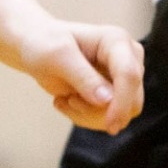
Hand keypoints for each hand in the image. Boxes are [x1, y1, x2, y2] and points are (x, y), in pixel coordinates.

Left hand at [19, 21, 143, 134]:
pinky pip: (111, 118)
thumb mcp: (57, 56)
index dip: (122, 103)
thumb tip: (107, 100)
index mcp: (116, 40)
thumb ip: (82, 76)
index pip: (129, 75)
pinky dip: (87, 117)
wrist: (35, 46)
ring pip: (123, 115)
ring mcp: (124, 76)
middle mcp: (128, 58)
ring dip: (90, 115)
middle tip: (68, 100)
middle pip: (131, 101)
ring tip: (65, 99)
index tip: (109, 126)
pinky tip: (68, 100)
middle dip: (98, 111)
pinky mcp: (117, 92)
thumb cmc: (44, 43)